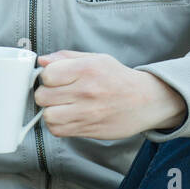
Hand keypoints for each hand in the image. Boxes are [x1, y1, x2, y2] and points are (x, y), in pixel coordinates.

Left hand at [35, 51, 186, 138]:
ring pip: (48, 116)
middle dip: (45, 94)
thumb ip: (67, 58)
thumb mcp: (96, 59)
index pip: (47, 75)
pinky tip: (67, 117)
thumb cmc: (119, 79)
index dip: (46, 76)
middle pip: (43, 96)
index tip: (54, 78)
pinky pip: (58, 130)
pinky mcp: (88, 129)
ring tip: (61, 106)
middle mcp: (86, 91)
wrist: (147, 101)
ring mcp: (87, 112)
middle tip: (57, 93)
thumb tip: (42, 61)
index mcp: (87, 69)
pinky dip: (57, 125)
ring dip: (50, 111)